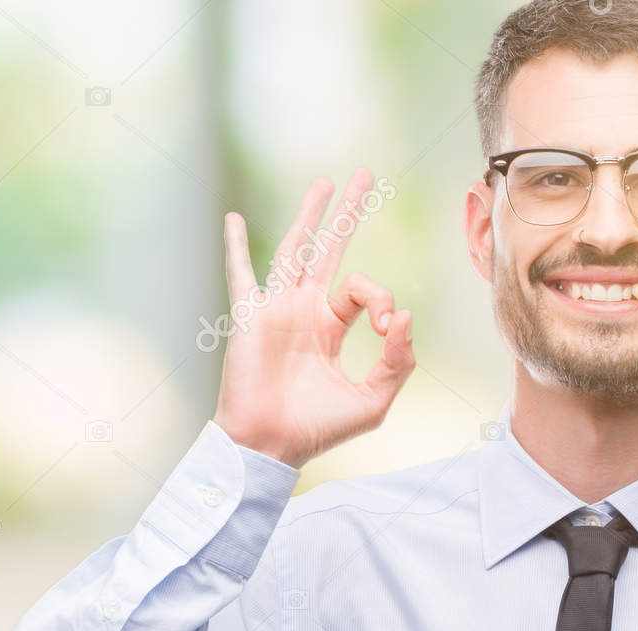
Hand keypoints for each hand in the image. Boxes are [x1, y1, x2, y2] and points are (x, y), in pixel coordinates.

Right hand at [212, 169, 414, 468]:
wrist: (269, 446)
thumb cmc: (317, 429)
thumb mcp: (374, 400)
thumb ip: (398, 361)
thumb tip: (406, 316)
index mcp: (329, 327)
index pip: (363, 291)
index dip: (382, 301)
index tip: (388, 331)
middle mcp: (303, 312)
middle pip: (328, 250)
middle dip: (346, 214)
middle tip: (361, 176)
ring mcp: (276, 310)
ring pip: (294, 250)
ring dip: (309, 216)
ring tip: (324, 182)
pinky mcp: (251, 318)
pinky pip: (241, 275)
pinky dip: (234, 247)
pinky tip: (232, 218)